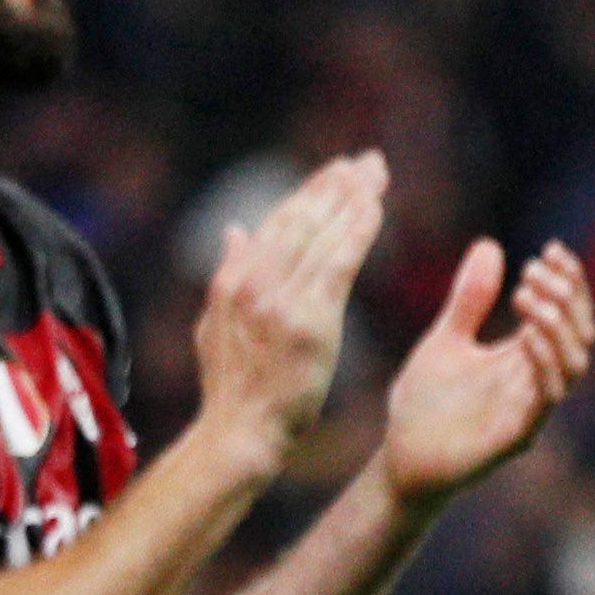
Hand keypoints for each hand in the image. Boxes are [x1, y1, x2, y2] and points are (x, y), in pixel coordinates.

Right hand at [193, 152, 389, 453]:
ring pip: (320, 234)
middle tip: (368, 161)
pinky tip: (374, 208)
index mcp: (232, 279)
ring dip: (352, 198)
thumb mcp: (216, 325)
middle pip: (301, 218)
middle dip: (336, 185)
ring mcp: (279, 299)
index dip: (310, 191)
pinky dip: (356, 231)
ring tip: (378, 174)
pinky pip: (337, 264)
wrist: (240, 433)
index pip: (277, 221)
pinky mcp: (308, 321)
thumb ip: (228, 273)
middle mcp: (252, 280)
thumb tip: (234, 230)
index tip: (337, 170)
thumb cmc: (233, 389)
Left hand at [379, 238, 594, 508]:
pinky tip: (526, 333)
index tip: (552, 248)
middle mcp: (535, 382)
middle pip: (580, 335)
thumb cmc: (425, 405)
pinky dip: (544, 363)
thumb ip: (470, 299)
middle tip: (535, 268)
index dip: (569, 282)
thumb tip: (490, 245)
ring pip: (573, 365)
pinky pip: (546, 399)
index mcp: (525, 359)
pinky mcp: (515, 437)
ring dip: (558, 326)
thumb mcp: (445, 338)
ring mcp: (530, 411)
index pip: (569, 316)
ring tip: (527, 294)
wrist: (400, 459)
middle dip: (566, 297)